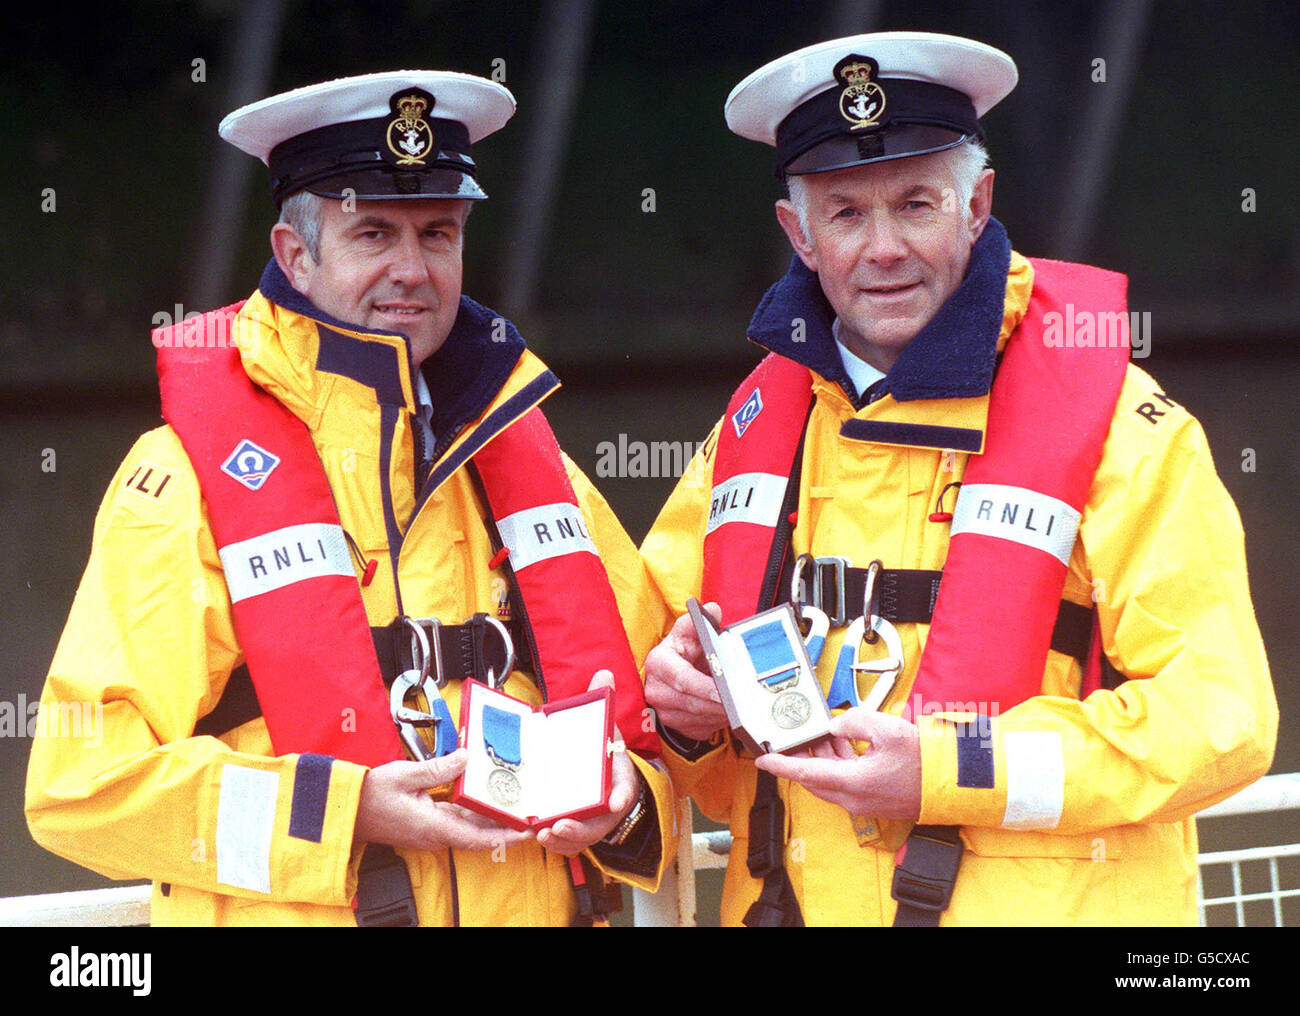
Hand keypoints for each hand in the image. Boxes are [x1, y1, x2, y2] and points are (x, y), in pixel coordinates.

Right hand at [355, 749, 530, 852]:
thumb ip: (438, 768)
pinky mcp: (425, 824)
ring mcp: (430, 831)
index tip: (526, 833)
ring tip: (514, 804)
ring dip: (489, 817)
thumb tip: (466, 758)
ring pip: (468, 825)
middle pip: (478, 833)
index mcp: (432, 826)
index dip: (505, 837)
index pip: (477, 839)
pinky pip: (455, 819)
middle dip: (504, 825)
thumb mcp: (404, 775)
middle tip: (529, 813)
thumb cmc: (369, 796)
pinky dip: (471, 811)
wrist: (345, 809)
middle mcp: (434, 834)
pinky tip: (483, 798)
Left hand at [536, 670, 640, 855]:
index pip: (625, 787)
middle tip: (560, 825)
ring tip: (544, 833)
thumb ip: (601, 701)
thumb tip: (603, 674)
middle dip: (581, 828)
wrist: (604, 769)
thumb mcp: (603, 725)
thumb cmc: (602, 750)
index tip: (614, 801)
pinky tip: (539, 836)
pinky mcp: (579, 828)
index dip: (621, 794)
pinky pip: (571, 843)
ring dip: (565, 840)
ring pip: (584, 837)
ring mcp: (595, 819)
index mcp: (619, 777)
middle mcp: (609, 802)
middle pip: (601, 822)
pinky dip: (558, 844)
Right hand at [643, 604, 728, 741]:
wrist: (671, 674)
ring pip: (700, 718)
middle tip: (743, 702)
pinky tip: (728, 711)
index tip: (723, 692)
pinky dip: (718, 721)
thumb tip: (713, 610)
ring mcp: (665, 712)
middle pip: (693, 702)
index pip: (682, 678)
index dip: (704, 687)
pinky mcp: (677, 727)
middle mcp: (657, 690)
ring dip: (721, 713)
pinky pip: (702, 728)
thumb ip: (700, 622)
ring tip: (740, 705)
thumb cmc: (682, 652)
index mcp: (659, 663)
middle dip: (720, 703)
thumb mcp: (687, 633)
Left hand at [754, 707, 921, 820]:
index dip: (780, 765)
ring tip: (824, 735)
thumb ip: (854, 722)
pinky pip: (845, 784)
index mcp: (852, 781)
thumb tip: (838, 725)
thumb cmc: (925, 760)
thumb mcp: (886, 729)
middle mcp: (853, 798)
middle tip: (793, 740)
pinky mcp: (873, 802)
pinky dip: (839, 765)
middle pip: (813, 779)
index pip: (804, 773)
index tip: (762, 759)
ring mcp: (863, 803)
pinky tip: (845, 745)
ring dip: (822, 760)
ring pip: (829, 782)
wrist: (953, 783)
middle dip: (801, 758)